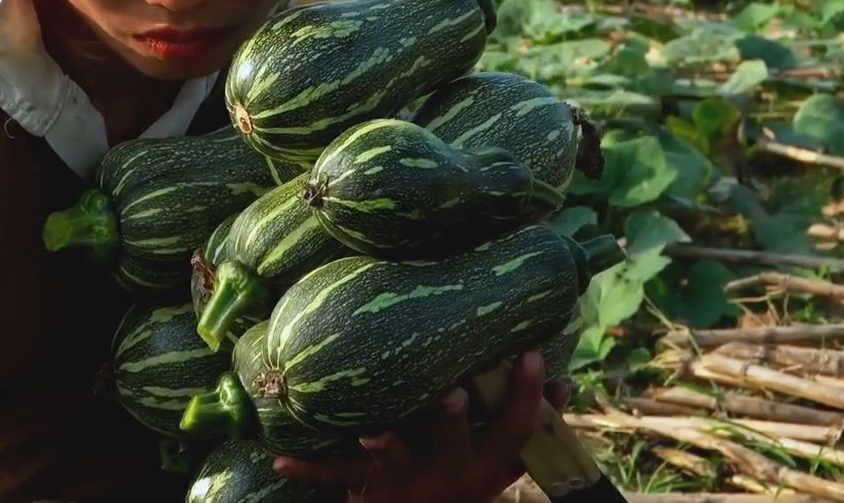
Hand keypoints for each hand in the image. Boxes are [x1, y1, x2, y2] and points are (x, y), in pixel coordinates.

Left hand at [272, 351, 563, 502]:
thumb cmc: (466, 480)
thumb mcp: (502, 460)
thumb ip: (529, 420)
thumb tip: (564, 379)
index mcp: (487, 465)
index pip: (516, 429)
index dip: (528, 395)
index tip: (534, 353)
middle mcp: (451, 476)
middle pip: (457, 447)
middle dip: (455, 422)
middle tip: (455, 393)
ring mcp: (409, 484)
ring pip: (396, 462)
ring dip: (385, 448)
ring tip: (371, 434)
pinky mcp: (370, 490)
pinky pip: (337, 479)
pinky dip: (308, 469)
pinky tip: (279, 460)